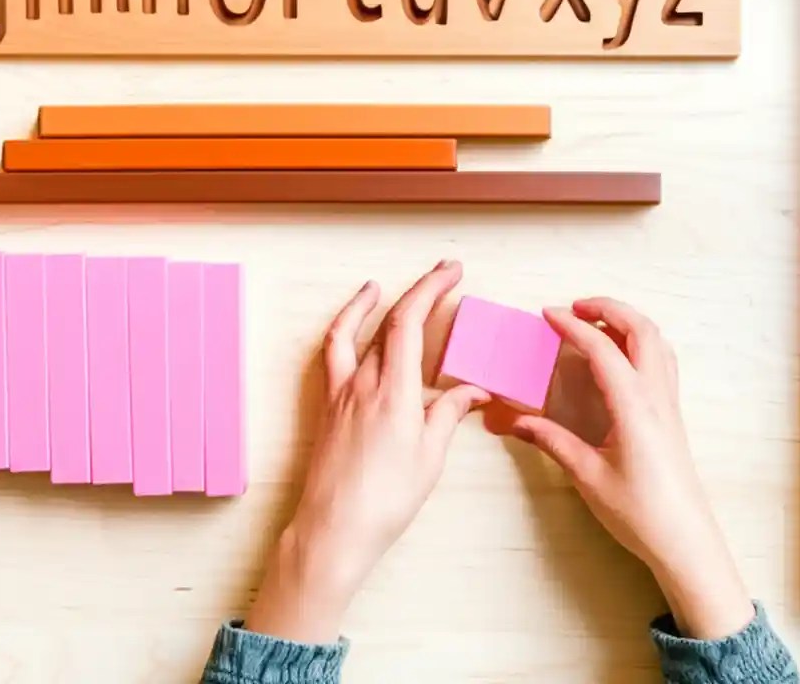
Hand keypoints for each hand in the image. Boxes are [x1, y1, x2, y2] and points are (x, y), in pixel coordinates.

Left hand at [245, 261, 489, 643]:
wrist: (333, 528)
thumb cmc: (384, 500)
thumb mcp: (430, 457)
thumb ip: (449, 414)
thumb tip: (472, 391)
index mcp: (395, 391)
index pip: (411, 322)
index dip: (430, 288)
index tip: (450, 271)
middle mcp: (363, 383)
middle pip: (387, 322)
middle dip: (416, 292)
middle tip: (441, 276)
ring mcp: (341, 394)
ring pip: (351, 334)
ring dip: (365, 305)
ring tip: (374, 288)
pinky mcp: (328, 409)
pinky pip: (333, 358)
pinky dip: (343, 335)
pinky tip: (351, 336)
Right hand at [506, 298, 753, 639]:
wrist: (685, 540)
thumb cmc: (640, 514)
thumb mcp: (588, 478)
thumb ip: (553, 443)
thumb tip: (519, 422)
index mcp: (634, 407)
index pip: (602, 349)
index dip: (572, 326)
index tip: (547, 315)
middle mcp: (657, 397)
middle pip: (641, 329)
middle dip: (608, 308)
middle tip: (573, 307)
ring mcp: (669, 403)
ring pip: (656, 341)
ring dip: (627, 321)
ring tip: (594, 323)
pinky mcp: (672, 415)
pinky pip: (662, 361)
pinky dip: (640, 342)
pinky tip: (619, 356)